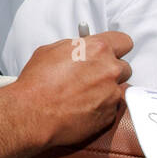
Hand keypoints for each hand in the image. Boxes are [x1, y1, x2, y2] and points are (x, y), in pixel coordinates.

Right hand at [10, 31, 132, 147]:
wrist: (32, 113)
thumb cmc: (37, 84)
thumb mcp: (52, 51)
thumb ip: (76, 48)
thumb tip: (82, 49)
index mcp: (98, 49)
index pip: (124, 42)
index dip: (117, 48)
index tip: (112, 53)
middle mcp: (109, 70)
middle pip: (124, 67)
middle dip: (111, 71)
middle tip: (93, 76)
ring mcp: (111, 94)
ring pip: (119, 89)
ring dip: (107, 91)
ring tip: (85, 95)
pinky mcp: (109, 115)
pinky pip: (111, 109)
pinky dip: (100, 108)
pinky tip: (82, 108)